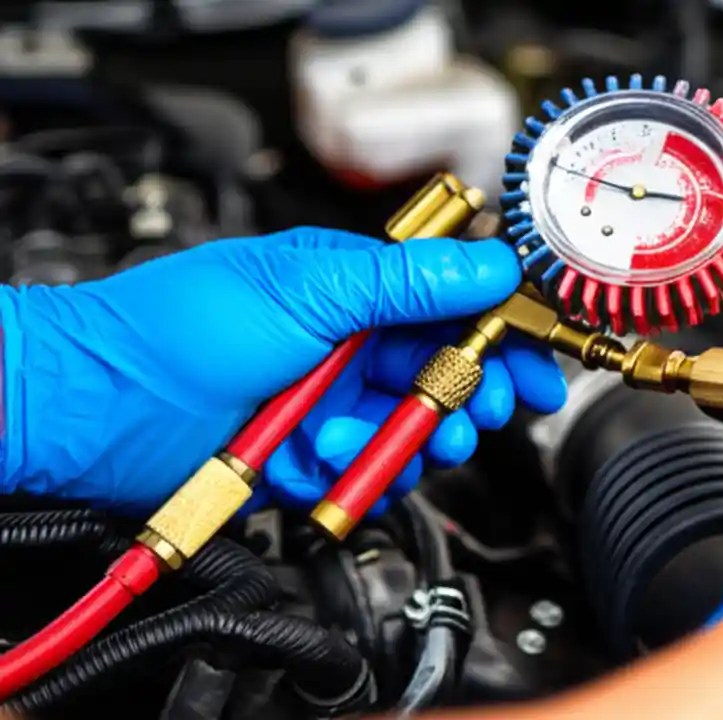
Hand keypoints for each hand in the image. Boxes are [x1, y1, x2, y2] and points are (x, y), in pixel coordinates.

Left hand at [0, 228, 565, 513]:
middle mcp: (349, 344)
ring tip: (369, 435)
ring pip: (412, 431)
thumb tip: (493, 263)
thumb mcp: (309, 287)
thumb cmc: (179, 326)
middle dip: (467, 396)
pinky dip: (359, 472)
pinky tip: (326, 458)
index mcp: (355, 288)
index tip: (537, 363)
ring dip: (404, 439)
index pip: (456, 304)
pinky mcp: (311, 457)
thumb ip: (411, 280)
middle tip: (475, 409)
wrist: (97, 409)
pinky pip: (369, 473)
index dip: (504, 334)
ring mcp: (331, 402)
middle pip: (446, 375)